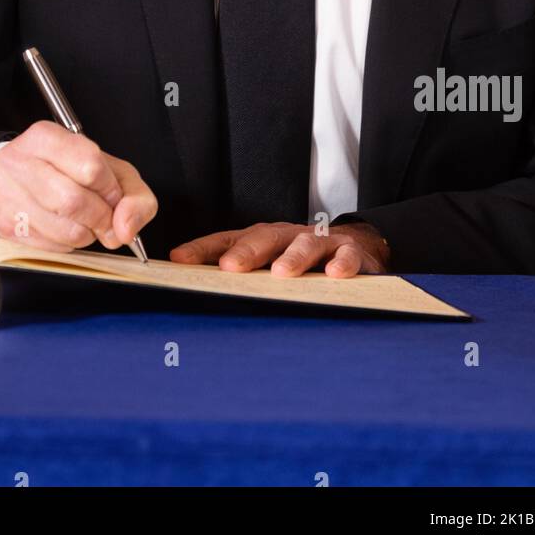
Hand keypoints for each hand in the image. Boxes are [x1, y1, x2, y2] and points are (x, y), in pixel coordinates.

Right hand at [0, 122, 156, 251]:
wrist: (18, 178)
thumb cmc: (67, 170)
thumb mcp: (110, 169)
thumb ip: (134, 195)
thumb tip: (126, 229)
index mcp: (46, 138)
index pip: (90, 166)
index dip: (110, 189)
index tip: (113, 195)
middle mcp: (21, 163)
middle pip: (75, 201)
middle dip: (102, 217)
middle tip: (106, 219)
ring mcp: (10, 197)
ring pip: (66, 231)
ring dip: (88, 234)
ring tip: (85, 221)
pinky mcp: (8, 227)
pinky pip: (53, 247)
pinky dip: (70, 244)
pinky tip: (65, 227)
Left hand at [170, 220, 389, 277]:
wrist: (355, 246)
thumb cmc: (300, 260)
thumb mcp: (268, 265)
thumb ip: (239, 279)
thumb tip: (192, 298)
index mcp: (262, 239)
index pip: (228, 240)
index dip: (204, 249)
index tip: (179, 260)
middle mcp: (287, 236)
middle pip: (265, 238)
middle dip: (247, 252)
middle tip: (230, 267)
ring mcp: (319, 242)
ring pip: (305, 245)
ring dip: (293, 258)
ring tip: (281, 273)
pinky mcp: (350, 252)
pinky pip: (346, 256)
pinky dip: (341, 264)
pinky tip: (334, 275)